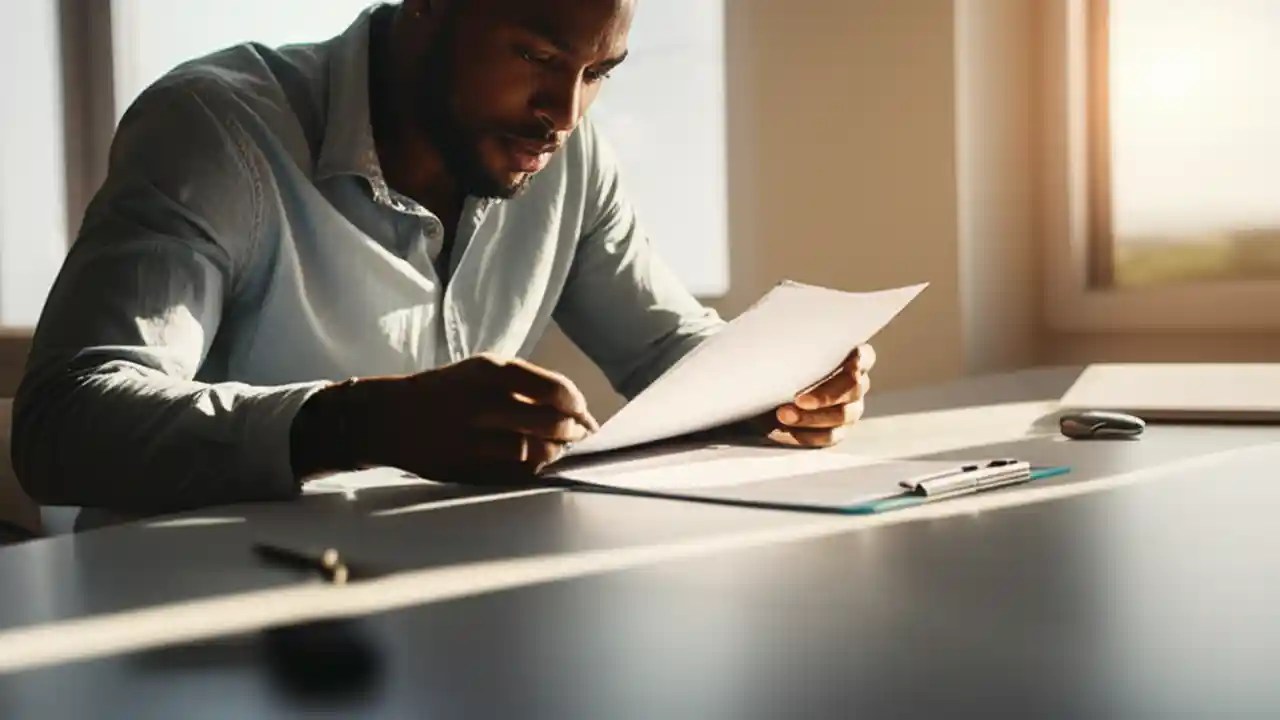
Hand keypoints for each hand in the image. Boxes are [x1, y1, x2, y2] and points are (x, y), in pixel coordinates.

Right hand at [292, 354, 598, 483]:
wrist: (388, 416)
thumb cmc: (446, 392)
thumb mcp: (482, 372)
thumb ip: (526, 386)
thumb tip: (576, 410)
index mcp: (492, 371)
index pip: (556, 390)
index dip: (578, 407)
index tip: (584, 415)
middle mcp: (484, 401)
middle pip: (553, 424)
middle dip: (573, 434)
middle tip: (579, 438)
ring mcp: (475, 437)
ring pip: (537, 452)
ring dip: (555, 455)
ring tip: (557, 452)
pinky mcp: (467, 465)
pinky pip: (515, 473)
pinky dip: (533, 471)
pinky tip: (534, 466)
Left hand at [763, 344, 875, 447]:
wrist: (768, 390)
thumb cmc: (782, 363)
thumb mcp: (789, 352)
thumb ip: (798, 349)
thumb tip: (788, 344)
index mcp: (852, 357)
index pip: (864, 357)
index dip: (859, 362)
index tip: (849, 367)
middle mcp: (857, 384)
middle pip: (852, 390)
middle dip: (824, 396)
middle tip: (797, 400)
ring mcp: (850, 409)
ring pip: (841, 417)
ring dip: (810, 418)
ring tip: (783, 415)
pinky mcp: (837, 431)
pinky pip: (827, 437)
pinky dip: (804, 435)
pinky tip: (782, 431)